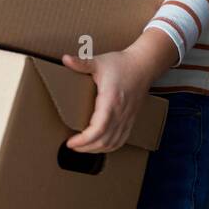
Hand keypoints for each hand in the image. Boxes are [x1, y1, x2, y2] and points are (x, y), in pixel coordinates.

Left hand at [62, 31, 172, 152]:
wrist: (144, 66)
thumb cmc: (122, 64)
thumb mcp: (99, 62)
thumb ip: (82, 63)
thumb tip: (65, 59)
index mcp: (111, 101)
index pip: (98, 129)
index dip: (84, 140)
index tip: (70, 142)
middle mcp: (121, 113)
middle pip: (104, 141)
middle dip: (86, 148)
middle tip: (71, 145)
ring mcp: (127, 118)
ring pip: (113, 143)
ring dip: (96, 149)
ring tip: (82, 147)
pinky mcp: (131, 120)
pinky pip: (121, 140)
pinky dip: (109, 147)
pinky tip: (100, 146)